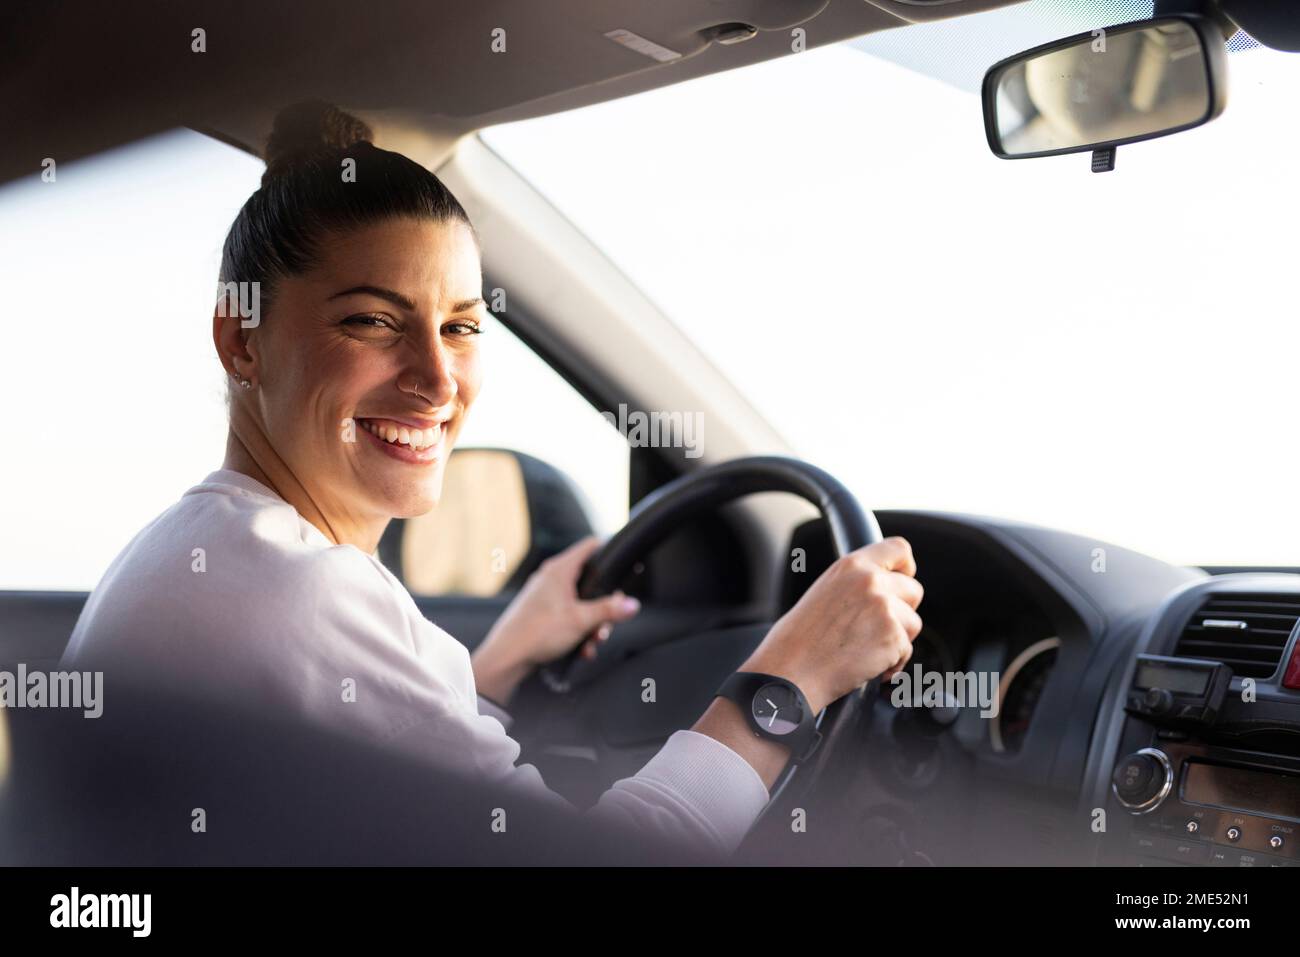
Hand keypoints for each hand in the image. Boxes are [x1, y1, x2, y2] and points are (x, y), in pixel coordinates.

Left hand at [470, 536, 640, 704]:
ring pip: (580, 603)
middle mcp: (551, 578)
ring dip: (592, 624)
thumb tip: (632, 604)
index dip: (610, 551)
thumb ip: (609, 610)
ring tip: (593, 641)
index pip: (590, 546)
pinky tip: (582, 649)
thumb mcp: (581, 620)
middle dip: (603, 605)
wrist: (507, 657)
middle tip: (608, 622)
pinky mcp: (541, 612)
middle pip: (590, 581)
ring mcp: (545, 595)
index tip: (624, 563)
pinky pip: (568, 616)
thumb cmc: (537, 632)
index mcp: (560, 570)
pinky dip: (578, 631)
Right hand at [740, 536, 922, 713]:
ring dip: (897, 640)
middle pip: (913, 590)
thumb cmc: (798, 640)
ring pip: (913, 623)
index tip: (903, 581)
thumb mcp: (824, 592)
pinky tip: (866, 667)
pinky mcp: (892, 635)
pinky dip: (892, 663)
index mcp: (851, 565)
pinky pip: (906, 651)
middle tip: (876, 629)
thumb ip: (856, 585)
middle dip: (902, 611)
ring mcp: (884, 607)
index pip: (899, 548)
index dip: (906, 568)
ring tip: (866, 651)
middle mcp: (870, 580)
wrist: (790, 671)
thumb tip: (883, 592)